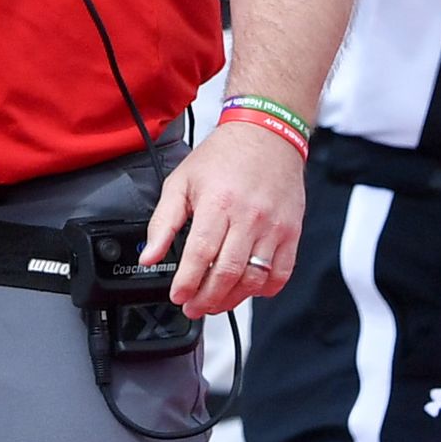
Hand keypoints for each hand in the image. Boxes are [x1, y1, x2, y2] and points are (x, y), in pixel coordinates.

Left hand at [142, 120, 304, 318]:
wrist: (267, 134)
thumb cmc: (223, 157)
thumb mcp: (181, 182)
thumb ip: (163, 222)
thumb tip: (149, 257)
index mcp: (217, 203)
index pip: (201, 254)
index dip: (187, 283)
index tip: (178, 296)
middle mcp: (248, 217)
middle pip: (227, 272)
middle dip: (206, 299)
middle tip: (193, 307)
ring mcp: (274, 227)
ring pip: (254, 279)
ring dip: (232, 299)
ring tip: (215, 303)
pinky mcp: (292, 232)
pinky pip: (282, 273)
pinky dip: (264, 289)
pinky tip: (247, 290)